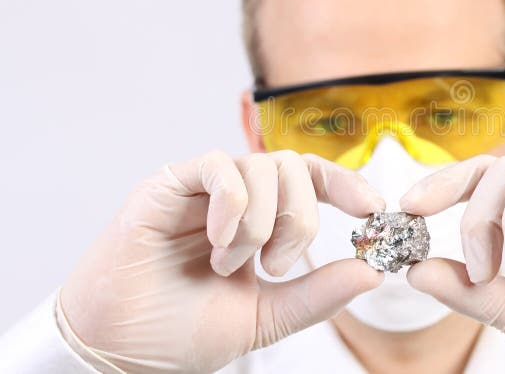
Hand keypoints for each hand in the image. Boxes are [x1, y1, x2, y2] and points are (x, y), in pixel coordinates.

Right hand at [60, 150, 384, 372]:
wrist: (121, 349)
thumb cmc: (184, 332)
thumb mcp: (267, 317)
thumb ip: (317, 294)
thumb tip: (372, 271)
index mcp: (262, 221)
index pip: (314, 180)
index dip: (348, 184)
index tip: (373, 208)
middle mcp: (238, 197)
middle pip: (296, 167)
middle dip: (300, 218)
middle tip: (275, 265)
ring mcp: (204, 188)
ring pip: (262, 165)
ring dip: (260, 222)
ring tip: (230, 264)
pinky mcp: (169, 184)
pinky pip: (218, 166)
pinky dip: (232, 204)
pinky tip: (218, 242)